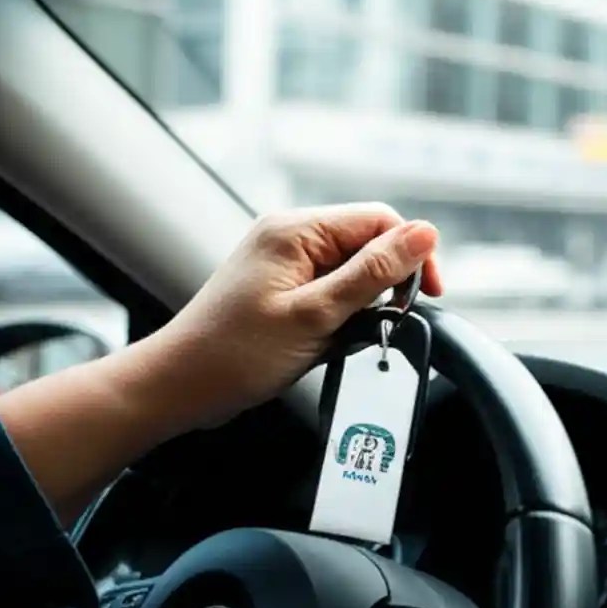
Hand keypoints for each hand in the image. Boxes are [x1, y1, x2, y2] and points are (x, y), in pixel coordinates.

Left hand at [151, 202, 441, 431]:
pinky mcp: (283, 287)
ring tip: (334, 340)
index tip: (425, 297)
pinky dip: (339, 319)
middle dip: (382, 288)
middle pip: (369, 245)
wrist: (180, 387)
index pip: (380, 220)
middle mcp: (290, 235)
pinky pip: (332, 292)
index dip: (411, 257)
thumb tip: (426, 234)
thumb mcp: (315, 315)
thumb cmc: (233, 354)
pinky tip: (322, 343)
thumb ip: (373, 272)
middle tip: (373, 327)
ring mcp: (285, 261)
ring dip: (359, 308)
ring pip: (353, 273)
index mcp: (297, 229)